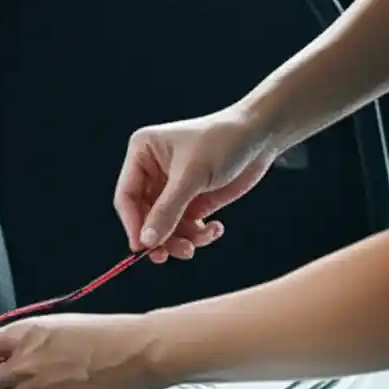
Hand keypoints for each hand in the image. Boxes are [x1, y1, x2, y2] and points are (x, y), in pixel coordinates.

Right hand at [116, 108, 275, 262]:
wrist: (262, 135)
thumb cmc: (223, 140)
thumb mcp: (192, 175)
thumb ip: (167, 210)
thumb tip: (147, 241)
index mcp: (142, 154)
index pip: (127, 196)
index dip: (133, 223)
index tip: (143, 247)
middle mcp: (153, 172)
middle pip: (145, 216)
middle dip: (160, 236)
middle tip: (171, 254)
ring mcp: (173, 188)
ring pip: (165, 226)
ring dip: (180, 239)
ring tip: (197, 243)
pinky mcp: (193, 199)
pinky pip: (186, 227)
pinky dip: (198, 234)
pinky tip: (214, 229)